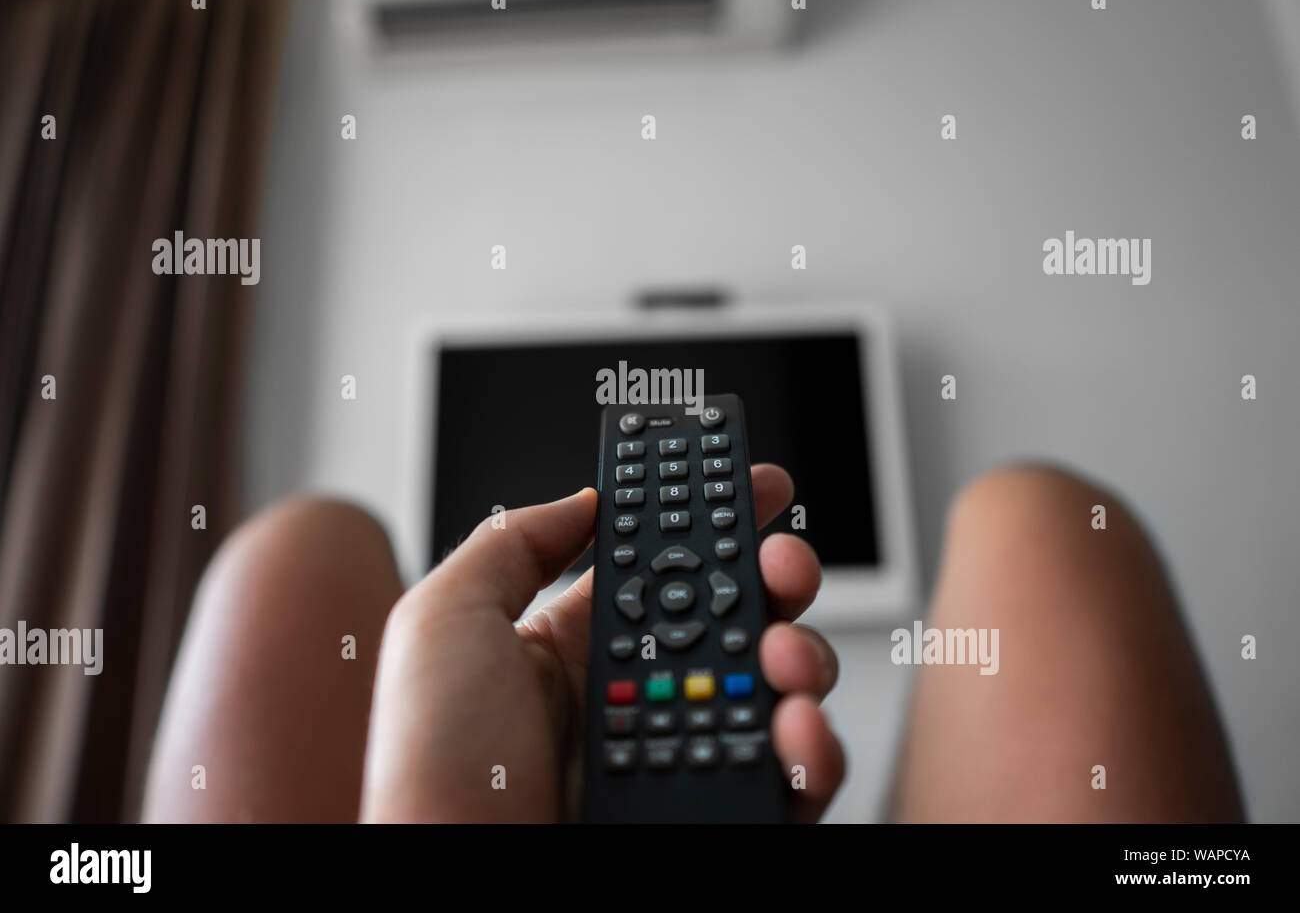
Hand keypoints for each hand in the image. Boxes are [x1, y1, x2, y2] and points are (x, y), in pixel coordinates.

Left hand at [360, 464, 844, 821]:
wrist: (458, 881)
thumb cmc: (433, 770)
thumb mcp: (442, 622)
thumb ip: (512, 543)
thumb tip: (585, 499)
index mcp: (576, 646)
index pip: (663, 565)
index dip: (710, 517)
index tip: (753, 480)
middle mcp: (636, 695)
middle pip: (735, 616)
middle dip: (776, 574)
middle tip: (783, 562)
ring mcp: (680, 755)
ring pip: (776, 689)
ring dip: (801, 655)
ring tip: (781, 656)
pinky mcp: (714, 812)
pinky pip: (789, 778)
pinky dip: (813, 748)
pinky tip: (792, 730)